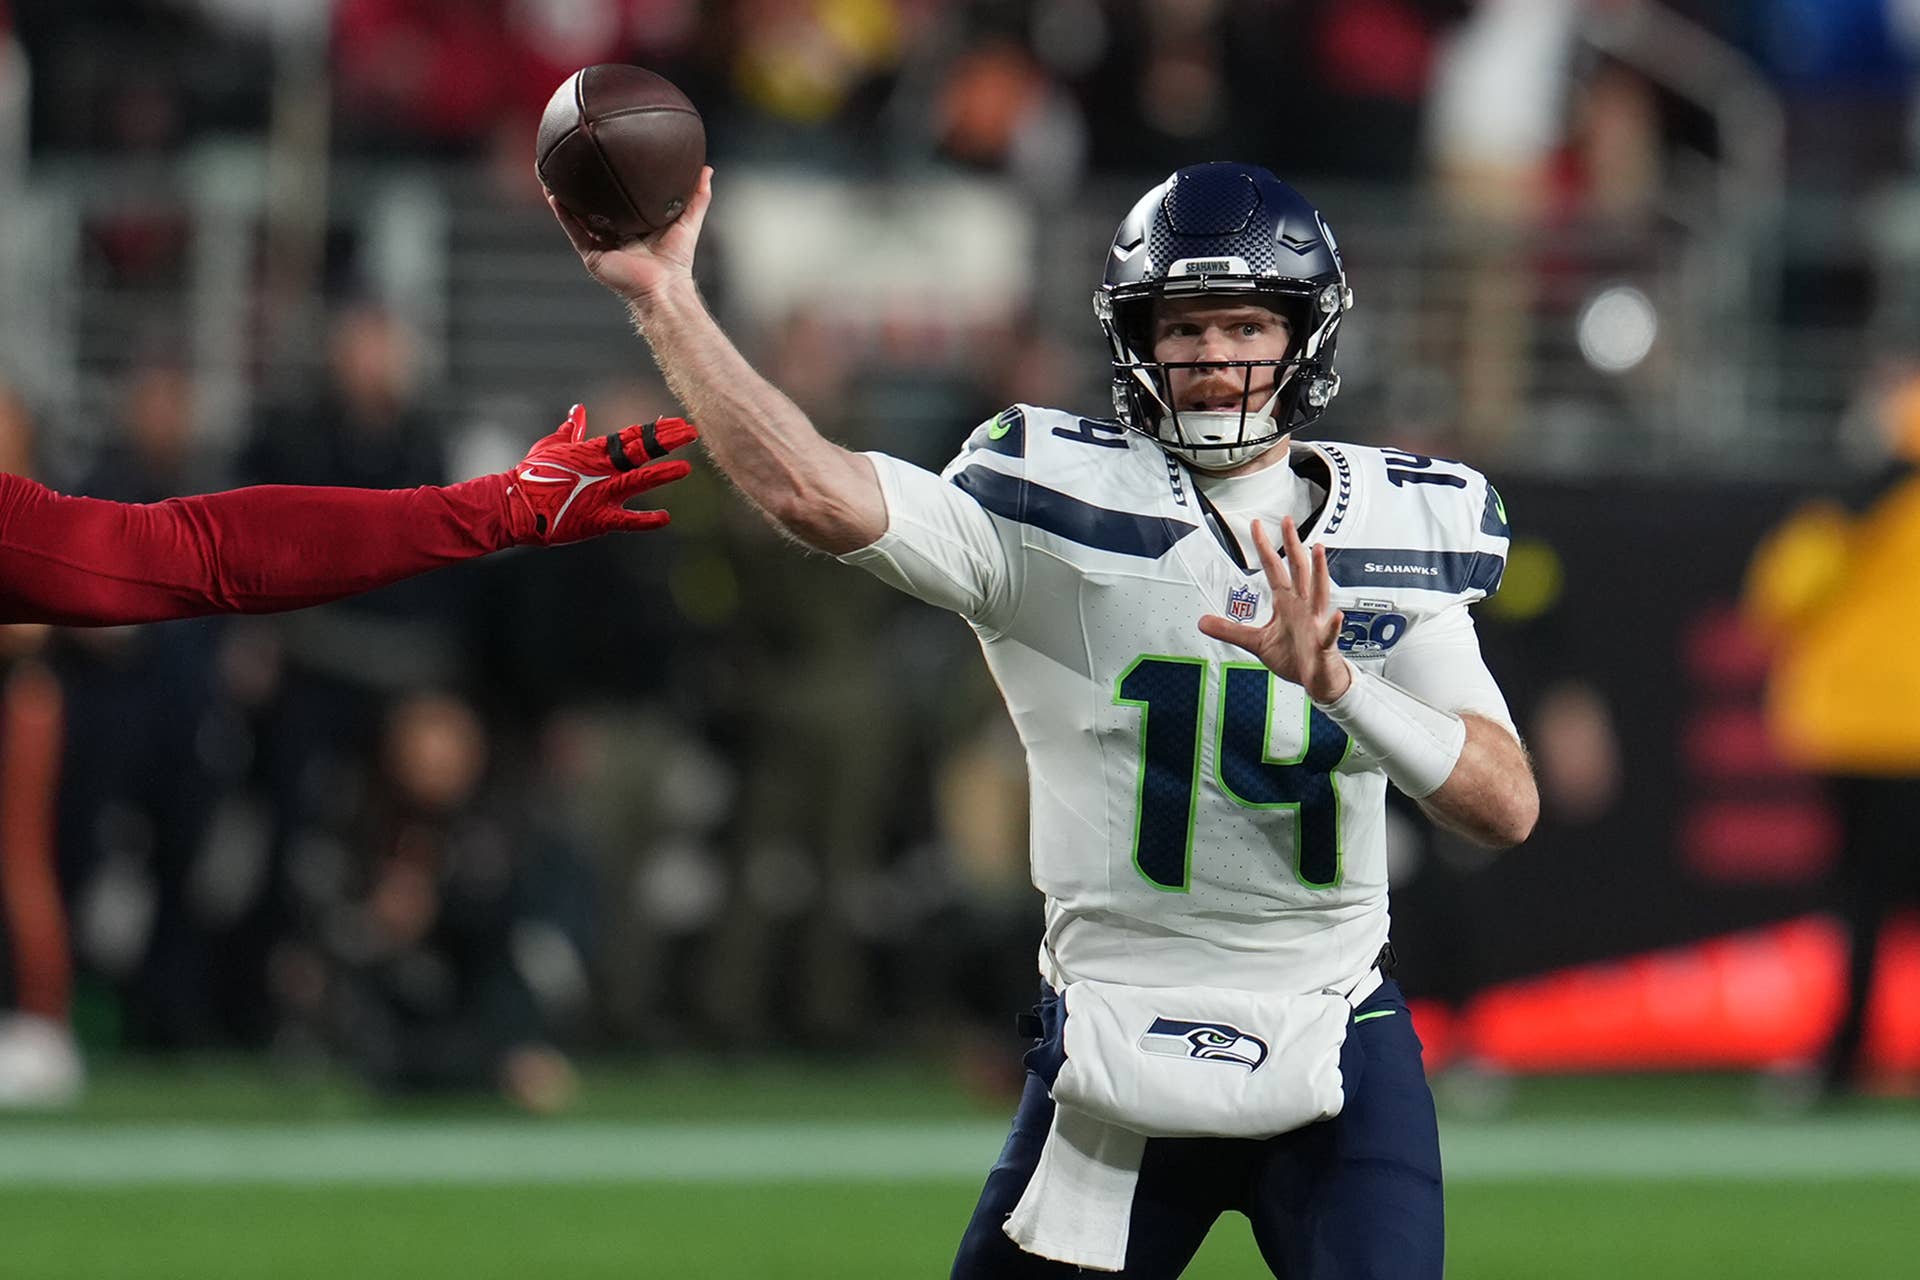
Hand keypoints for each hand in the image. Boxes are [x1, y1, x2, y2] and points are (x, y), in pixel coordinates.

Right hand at [505, 404, 696, 544]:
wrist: (512, 506)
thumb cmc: (531, 476)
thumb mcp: (551, 447)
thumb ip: (571, 430)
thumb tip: (578, 410)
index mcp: (593, 452)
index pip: (631, 436)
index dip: (656, 430)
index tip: (679, 423)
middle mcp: (601, 470)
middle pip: (640, 452)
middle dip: (666, 441)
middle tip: (692, 432)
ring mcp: (600, 494)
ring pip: (637, 480)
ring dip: (661, 475)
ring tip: (686, 468)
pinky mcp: (596, 518)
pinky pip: (626, 520)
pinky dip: (645, 520)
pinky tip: (666, 518)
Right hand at [546, 165, 713, 304]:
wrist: (664, 285)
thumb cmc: (676, 260)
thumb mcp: (688, 220)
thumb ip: (697, 196)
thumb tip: (707, 169)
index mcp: (632, 225)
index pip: (616, 199)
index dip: (608, 181)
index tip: (602, 158)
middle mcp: (613, 233)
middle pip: (591, 205)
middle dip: (580, 186)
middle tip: (570, 160)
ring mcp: (600, 243)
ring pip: (576, 215)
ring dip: (563, 196)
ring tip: (551, 173)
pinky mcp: (591, 254)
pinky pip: (573, 230)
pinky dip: (563, 214)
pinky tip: (554, 195)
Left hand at [1197, 516, 1352, 702]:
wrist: (1317, 680)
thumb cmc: (1295, 657)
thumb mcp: (1256, 642)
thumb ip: (1231, 630)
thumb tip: (1203, 621)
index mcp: (1287, 603)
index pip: (1274, 569)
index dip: (1265, 548)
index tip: (1256, 526)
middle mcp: (1303, 607)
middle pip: (1298, 570)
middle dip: (1292, 546)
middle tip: (1288, 521)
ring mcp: (1316, 623)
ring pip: (1318, 592)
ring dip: (1318, 572)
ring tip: (1318, 551)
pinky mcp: (1324, 644)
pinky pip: (1329, 633)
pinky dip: (1332, 625)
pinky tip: (1335, 615)